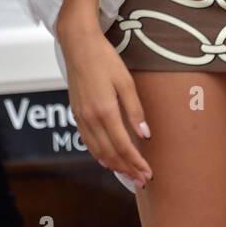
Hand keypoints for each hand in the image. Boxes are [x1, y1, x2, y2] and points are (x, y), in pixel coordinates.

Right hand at [58, 26, 152, 187]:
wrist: (78, 45)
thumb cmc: (104, 59)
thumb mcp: (126, 81)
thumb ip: (135, 110)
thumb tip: (145, 135)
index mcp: (105, 111)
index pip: (123, 146)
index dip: (136, 162)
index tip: (148, 173)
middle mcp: (90, 118)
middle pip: (110, 154)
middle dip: (127, 169)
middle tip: (141, 181)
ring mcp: (81, 117)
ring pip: (97, 151)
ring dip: (113, 166)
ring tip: (128, 175)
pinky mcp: (76, 113)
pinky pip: (88, 142)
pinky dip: (98, 155)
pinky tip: (106, 160)